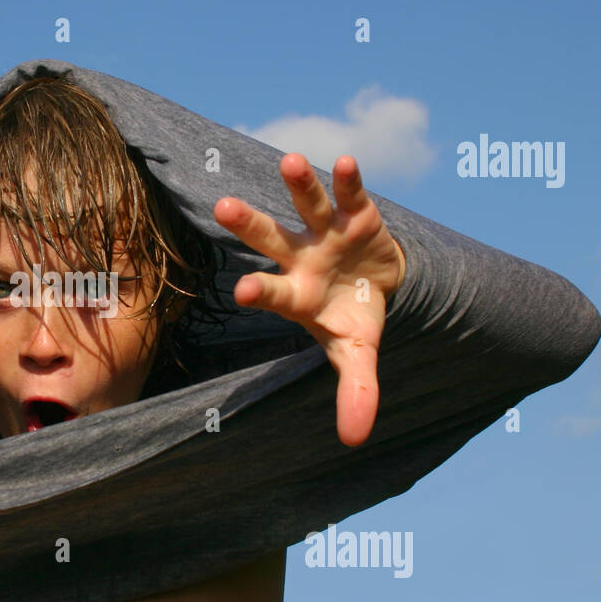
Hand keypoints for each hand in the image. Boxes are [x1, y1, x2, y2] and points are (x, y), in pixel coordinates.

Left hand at [214, 153, 405, 446]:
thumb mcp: (356, 354)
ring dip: (301, 185)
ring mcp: (326, 234)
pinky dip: (348, 180)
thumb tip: (355, 440)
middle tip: (221, 206)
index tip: (240, 289)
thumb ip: (354, 391)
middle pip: (270, 239)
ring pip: (307, 207)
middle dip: (249, 224)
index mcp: (296, 294)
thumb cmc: (352, 318)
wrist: (378, 282)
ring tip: (291, 160)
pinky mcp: (356, 214)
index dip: (259, 290)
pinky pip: (349, 195)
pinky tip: (347, 161)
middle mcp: (302, 258)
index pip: (271, 292)